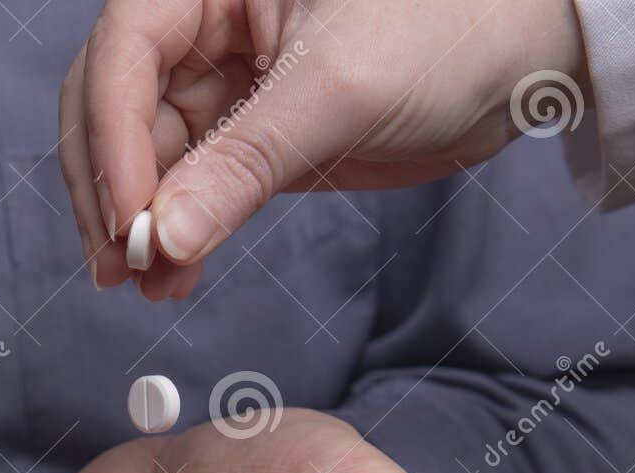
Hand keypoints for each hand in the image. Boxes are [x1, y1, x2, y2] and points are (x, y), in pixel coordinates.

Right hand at [63, 0, 586, 297]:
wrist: (523, 60)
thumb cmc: (449, 28)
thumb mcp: (340, 90)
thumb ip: (246, 163)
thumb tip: (166, 235)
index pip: (125, 49)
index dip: (112, 137)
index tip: (129, 217)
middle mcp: (207, 23)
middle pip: (115, 105)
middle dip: (111, 188)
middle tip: (119, 265)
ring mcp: (225, 82)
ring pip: (147, 157)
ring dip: (141, 224)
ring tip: (147, 285)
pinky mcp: (251, 136)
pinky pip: (192, 188)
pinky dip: (179, 233)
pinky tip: (175, 275)